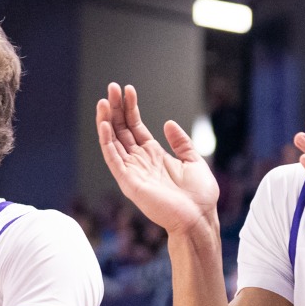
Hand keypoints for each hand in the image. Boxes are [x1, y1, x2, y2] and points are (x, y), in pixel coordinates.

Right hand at [96, 84, 219, 237]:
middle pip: (122, 130)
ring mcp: (133, 171)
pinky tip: (104, 124)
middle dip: (116, 108)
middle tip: (112, 87)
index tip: (127, 90)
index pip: (135, 127)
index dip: (130, 108)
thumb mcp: (194, 161)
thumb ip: (181, 142)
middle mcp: (140, 162)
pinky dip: (106, 141)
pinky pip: (113, 159)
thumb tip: (168, 123)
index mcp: (154, 156)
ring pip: (113, 142)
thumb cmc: (199, 196)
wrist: (199, 218)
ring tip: (104, 101)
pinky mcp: (129, 182)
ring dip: (107, 121)